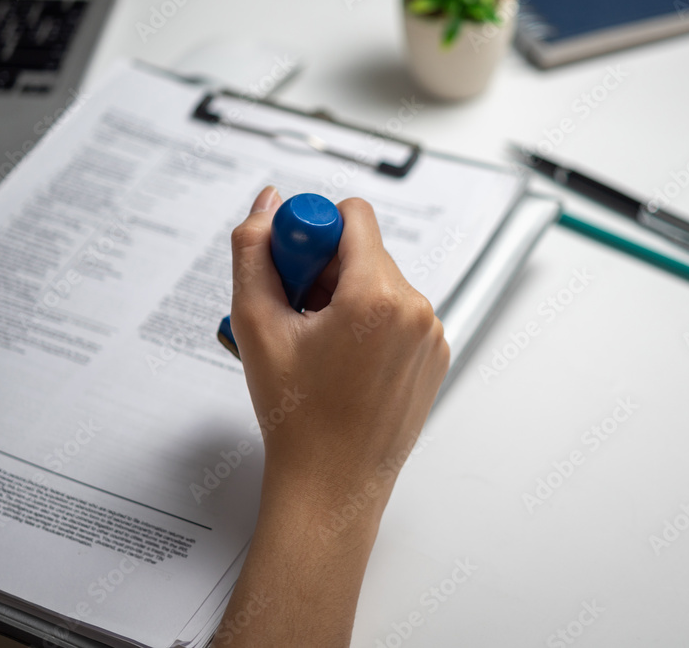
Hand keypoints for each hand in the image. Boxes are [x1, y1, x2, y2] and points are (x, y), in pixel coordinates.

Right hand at [214, 186, 448, 646]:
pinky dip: (369, 325)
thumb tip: (266, 204)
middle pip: (365, 251)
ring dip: (345, 299)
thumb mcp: (256, 325)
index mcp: (378, 297)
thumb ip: (253, 251)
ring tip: (316, 347)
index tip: (293, 272)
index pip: (352, 215)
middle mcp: (416, 310)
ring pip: (380, 283)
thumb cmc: (298, 417)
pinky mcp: (435, 356)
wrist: (332, 483)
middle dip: (324, 272)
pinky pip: (398, 314)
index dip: (312, 236)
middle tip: (295, 317)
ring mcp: (431, 335)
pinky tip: (342, 362)